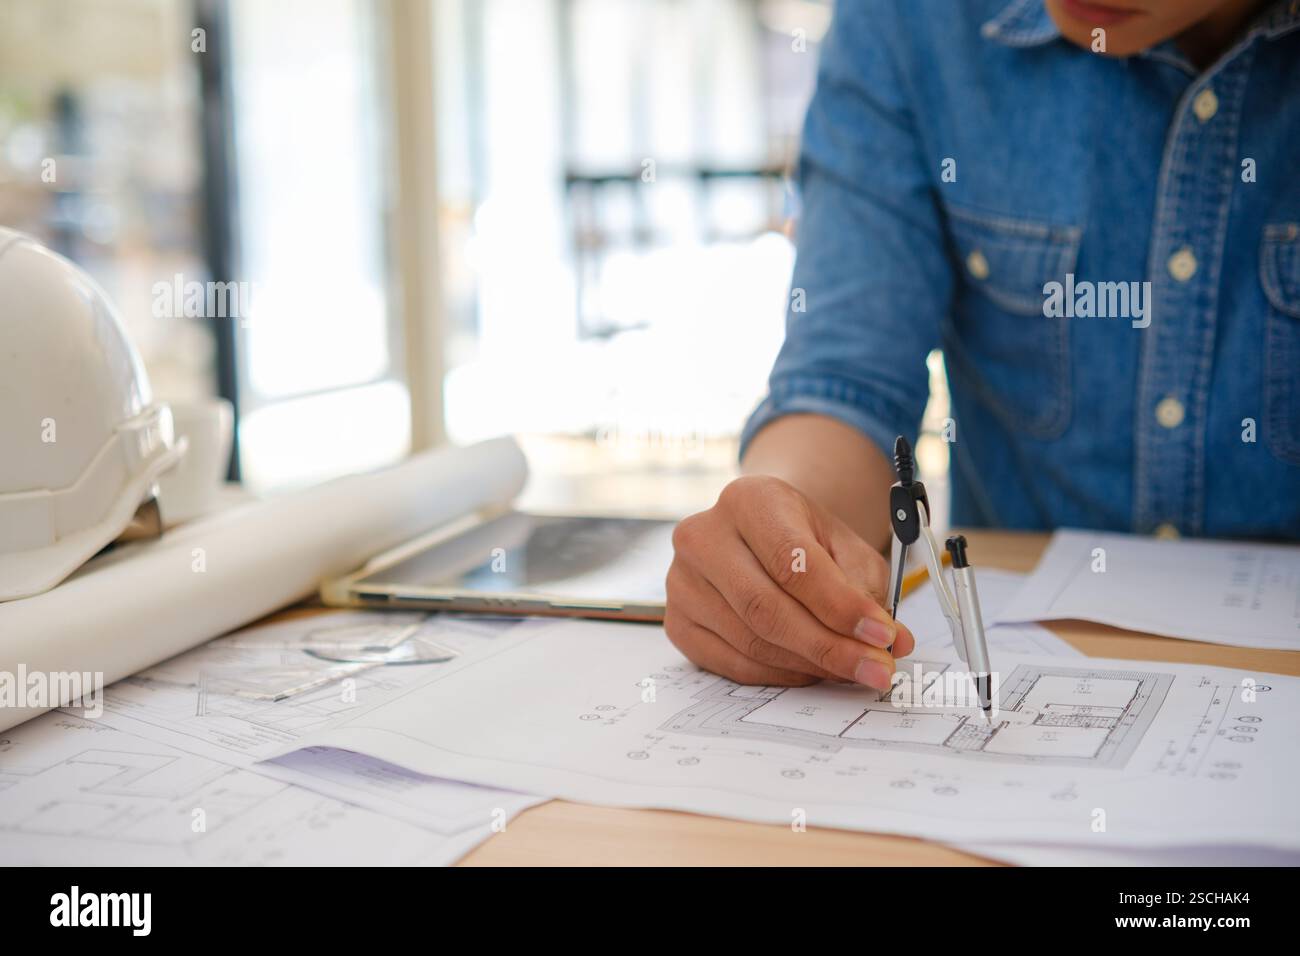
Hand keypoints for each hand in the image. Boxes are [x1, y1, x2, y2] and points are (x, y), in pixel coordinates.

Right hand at [665, 475, 913, 688]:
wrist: (760, 534)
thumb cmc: (804, 539)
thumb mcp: (843, 546)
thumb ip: (867, 590)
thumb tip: (893, 643)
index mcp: (747, 500)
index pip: (791, 562)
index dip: (840, 606)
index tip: (884, 636)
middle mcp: (702, 536)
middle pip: (765, 607)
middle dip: (829, 647)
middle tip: (876, 669)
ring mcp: (681, 581)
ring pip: (751, 641)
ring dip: (810, 665)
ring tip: (852, 669)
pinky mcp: (677, 622)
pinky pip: (732, 664)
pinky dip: (780, 676)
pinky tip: (812, 671)